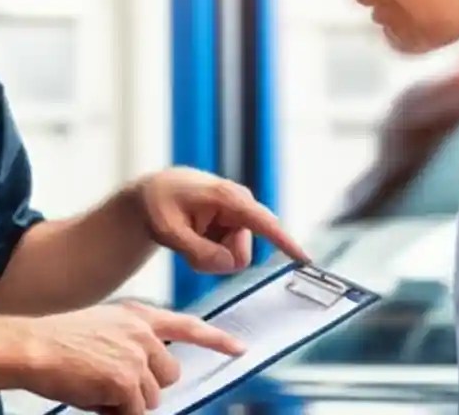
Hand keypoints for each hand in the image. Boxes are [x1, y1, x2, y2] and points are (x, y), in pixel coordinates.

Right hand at [22, 300, 244, 414]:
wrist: (32, 347)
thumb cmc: (58, 342)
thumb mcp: (104, 329)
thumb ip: (134, 345)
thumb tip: (152, 377)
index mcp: (138, 315)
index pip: (187, 325)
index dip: (216, 339)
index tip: (239, 348)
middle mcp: (144, 333)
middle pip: (170, 376)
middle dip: (146, 388)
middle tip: (109, 382)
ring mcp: (137, 357)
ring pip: (152, 399)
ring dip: (127, 403)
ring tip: (95, 386)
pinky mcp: (127, 382)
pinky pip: (134, 413)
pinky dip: (114, 413)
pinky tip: (93, 396)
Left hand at [135, 167, 309, 272]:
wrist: (152, 195)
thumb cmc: (158, 205)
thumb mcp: (168, 231)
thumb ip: (198, 251)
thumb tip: (230, 265)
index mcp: (228, 198)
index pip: (265, 223)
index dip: (286, 242)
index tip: (306, 259)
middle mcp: (240, 204)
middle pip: (241, 255)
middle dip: (216, 259)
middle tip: (187, 244)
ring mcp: (238, 216)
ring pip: (234, 259)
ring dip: (210, 256)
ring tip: (189, 236)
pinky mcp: (234, 225)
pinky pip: (228, 255)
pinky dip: (210, 253)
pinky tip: (195, 235)